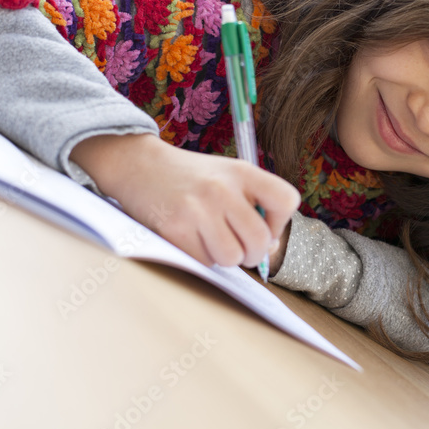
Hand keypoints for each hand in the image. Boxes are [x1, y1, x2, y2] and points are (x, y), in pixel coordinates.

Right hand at [71, 133, 299, 268]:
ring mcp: (198, 210)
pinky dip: (202, 258)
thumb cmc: (192, 178)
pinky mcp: (175, 229)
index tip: (265, 225)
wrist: (141, 166)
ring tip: (213, 239)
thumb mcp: (228, 175)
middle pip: (260, 241)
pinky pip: (204, 262)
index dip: (280, 222)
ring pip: (232, 257)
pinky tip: (192, 238)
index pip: (287, 200)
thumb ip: (253, 204)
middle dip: (253, 253)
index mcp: (242, 172)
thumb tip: (269, 248)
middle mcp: (222, 189)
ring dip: (226, 257)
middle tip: (240, 246)